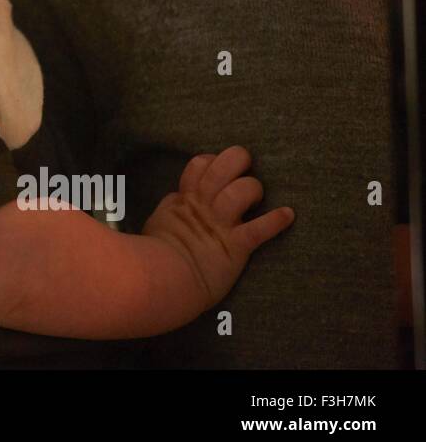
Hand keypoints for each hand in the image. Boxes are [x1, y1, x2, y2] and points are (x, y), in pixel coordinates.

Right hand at [141, 146, 293, 312]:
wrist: (161, 282)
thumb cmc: (154, 256)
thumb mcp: (157, 221)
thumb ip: (171, 208)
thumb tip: (175, 200)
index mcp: (185, 199)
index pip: (199, 165)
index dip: (212, 161)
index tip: (219, 168)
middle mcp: (203, 206)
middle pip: (222, 168)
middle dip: (237, 160)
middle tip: (245, 164)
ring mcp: (219, 224)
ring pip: (241, 192)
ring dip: (253, 190)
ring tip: (257, 197)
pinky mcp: (235, 245)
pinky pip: (260, 229)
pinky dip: (275, 221)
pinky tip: (287, 215)